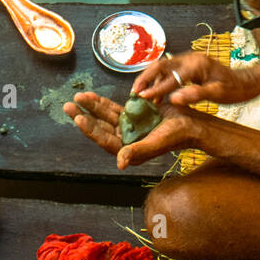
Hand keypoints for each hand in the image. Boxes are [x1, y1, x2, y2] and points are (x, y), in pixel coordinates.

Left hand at [63, 91, 199, 169]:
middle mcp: (125, 139)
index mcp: (128, 149)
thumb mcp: (157, 143)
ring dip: (91, 107)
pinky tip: (93, 97)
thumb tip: (119, 162)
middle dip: (84, 115)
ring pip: (105, 116)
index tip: (79, 117)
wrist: (192, 125)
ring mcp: (128, 127)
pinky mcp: (133, 116)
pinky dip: (103, 103)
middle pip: (100, 126)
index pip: (104, 139)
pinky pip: (114, 109)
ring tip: (78, 97)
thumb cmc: (176, 136)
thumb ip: (137, 151)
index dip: (91, 129)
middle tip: (68, 104)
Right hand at [131, 51, 259, 106]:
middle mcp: (191, 59)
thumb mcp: (218, 95)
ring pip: (163, 67)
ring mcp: (190, 61)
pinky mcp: (190, 66)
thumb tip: (173, 99)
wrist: (247, 81)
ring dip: (151, 79)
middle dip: (145, 78)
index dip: (155, 89)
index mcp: (197, 65)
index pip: (171, 77)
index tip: (142, 98)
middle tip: (133, 93)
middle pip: (161, 65)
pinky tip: (156, 93)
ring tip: (140, 94)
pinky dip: (160, 80)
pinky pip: (170, 71)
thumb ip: (196, 95)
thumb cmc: (235, 89)